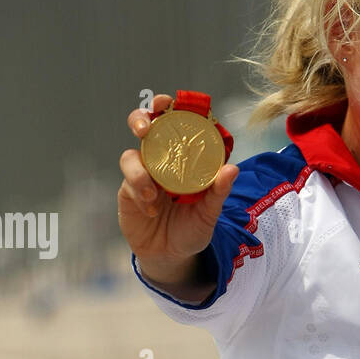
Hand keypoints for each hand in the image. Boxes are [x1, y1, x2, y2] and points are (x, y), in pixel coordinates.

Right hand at [118, 93, 238, 274]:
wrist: (171, 256)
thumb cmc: (192, 229)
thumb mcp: (210, 213)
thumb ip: (218, 192)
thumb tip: (232, 169)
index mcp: (183, 158)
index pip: (176, 124)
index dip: (172, 108)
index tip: (172, 102)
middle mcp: (161, 159)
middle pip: (146, 126)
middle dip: (141, 118)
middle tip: (146, 127)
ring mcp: (142, 173)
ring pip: (130, 155)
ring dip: (139, 170)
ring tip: (152, 193)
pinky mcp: (127, 191)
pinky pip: (128, 183)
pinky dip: (138, 192)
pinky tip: (151, 210)